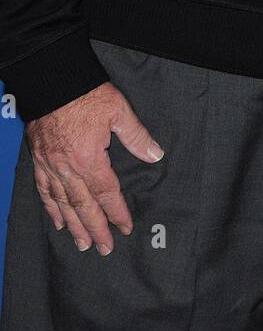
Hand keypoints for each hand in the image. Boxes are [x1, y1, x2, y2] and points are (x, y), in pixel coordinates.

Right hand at [26, 82, 164, 254]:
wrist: (53, 81)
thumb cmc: (86, 94)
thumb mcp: (118, 111)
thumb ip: (137, 136)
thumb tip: (156, 154)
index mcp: (89, 158)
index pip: (106, 193)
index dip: (117, 212)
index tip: (125, 227)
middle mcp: (67, 168)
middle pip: (83, 205)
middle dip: (95, 228)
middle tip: (103, 248)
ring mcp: (50, 165)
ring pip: (62, 203)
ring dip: (72, 225)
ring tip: (81, 243)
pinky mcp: (39, 160)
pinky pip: (44, 190)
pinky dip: (50, 207)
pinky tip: (57, 220)